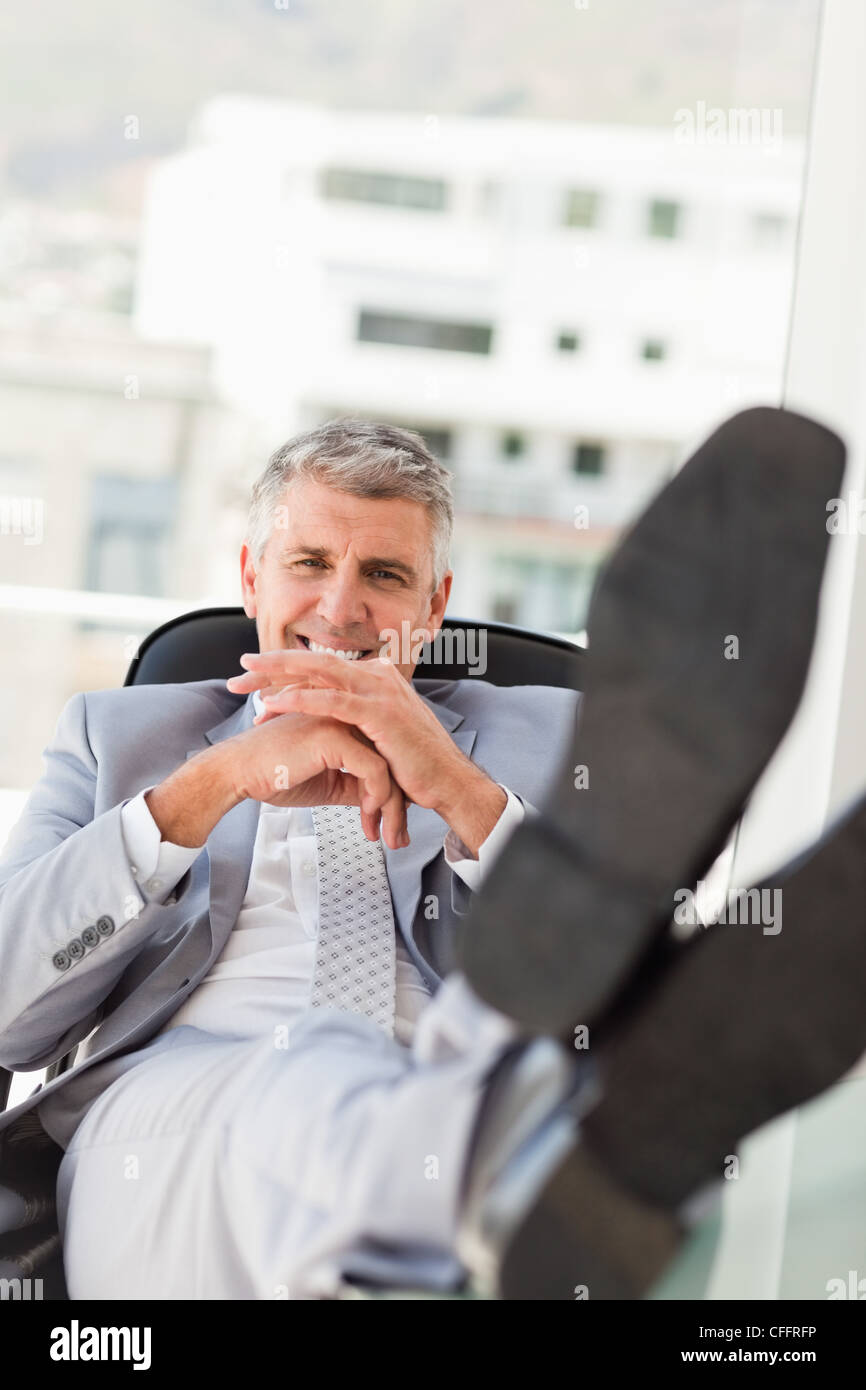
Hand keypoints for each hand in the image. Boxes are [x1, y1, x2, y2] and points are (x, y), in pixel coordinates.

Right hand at [224, 710, 408, 847]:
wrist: (239, 772)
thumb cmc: (274, 775)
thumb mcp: (327, 783)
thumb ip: (356, 786)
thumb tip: (381, 804)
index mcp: (346, 721)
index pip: (385, 755)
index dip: (392, 793)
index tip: (390, 825)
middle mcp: (348, 717)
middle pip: (392, 760)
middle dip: (399, 804)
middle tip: (398, 838)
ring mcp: (342, 723)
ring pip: (388, 765)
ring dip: (392, 807)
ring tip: (387, 836)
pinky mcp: (335, 737)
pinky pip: (373, 769)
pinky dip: (377, 797)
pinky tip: (367, 816)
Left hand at [227, 650, 470, 816]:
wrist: (447, 781)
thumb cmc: (415, 765)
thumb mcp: (382, 734)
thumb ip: (359, 722)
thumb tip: (335, 724)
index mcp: (377, 677)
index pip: (323, 667)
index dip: (287, 670)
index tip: (256, 678)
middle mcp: (378, 675)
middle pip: (316, 661)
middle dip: (274, 663)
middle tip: (240, 665)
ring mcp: (380, 690)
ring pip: (319, 672)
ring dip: (278, 674)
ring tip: (246, 677)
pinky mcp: (379, 712)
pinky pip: (333, 700)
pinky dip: (301, 699)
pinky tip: (274, 701)